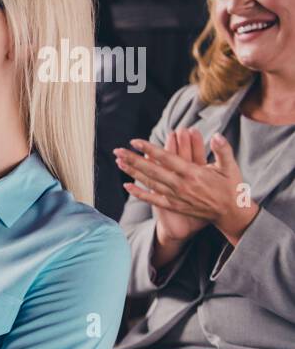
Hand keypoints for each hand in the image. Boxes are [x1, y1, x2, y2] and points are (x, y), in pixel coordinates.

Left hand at [115, 129, 258, 247]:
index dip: (149, 149)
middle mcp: (181, 185)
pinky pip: (153, 199)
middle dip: (133, 160)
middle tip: (117, 150)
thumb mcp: (230, 167)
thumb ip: (223, 150)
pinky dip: (139, 194)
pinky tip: (126, 187)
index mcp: (194, 173)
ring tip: (119, 163)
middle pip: (152, 170)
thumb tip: (217, 135)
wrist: (231, 213)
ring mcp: (176, 197)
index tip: (135, 142)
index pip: (166, 158)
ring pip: (149, 183)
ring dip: (133, 173)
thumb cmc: (232, 187)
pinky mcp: (174, 206)